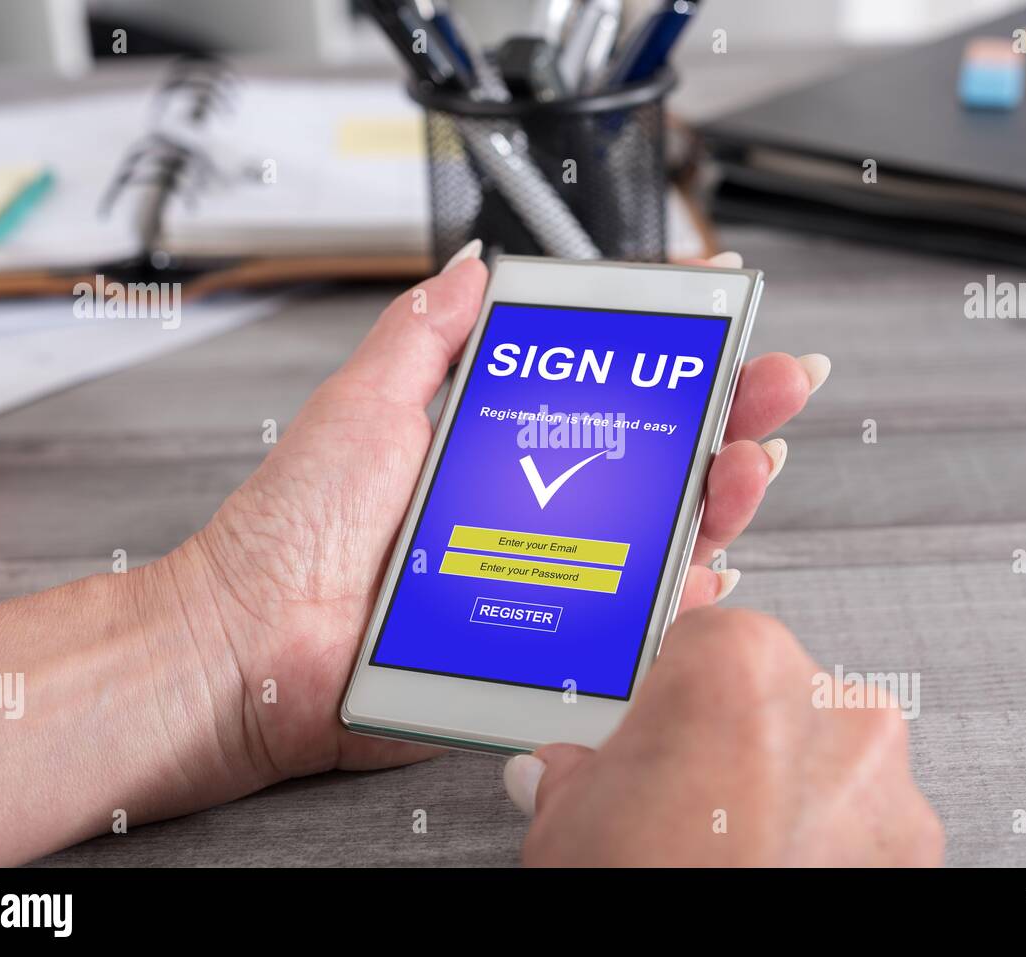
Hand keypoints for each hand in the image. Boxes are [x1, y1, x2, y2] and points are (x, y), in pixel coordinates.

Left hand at [158, 247, 826, 783]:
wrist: (255, 644)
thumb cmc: (293, 531)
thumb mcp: (366, 404)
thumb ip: (426, 332)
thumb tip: (478, 265)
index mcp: (500, 446)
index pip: (609, 396)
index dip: (673, 364)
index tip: (720, 329)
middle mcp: (535, 508)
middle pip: (656, 462)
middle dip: (730, 419)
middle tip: (771, 387)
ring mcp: (546, 578)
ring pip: (661, 539)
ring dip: (720, 499)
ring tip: (744, 466)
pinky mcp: (545, 647)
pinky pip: (632, 628)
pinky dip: (682, 604)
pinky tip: (711, 573)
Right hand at [506, 606, 943, 865]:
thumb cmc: (641, 890)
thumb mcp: (571, 816)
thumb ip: (579, 770)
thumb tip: (570, 773)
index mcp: (737, 663)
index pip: (699, 634)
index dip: (665, 686)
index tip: (654, 716)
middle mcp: (827, 703)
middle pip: (768, 688)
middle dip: (726, 734)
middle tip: (678, 794)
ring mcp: (881, 773)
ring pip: (823, 748)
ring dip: (782, 783)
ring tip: (724, 841)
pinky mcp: (913, 839)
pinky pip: (863, 811)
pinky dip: (827, 834)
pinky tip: (772, 864)